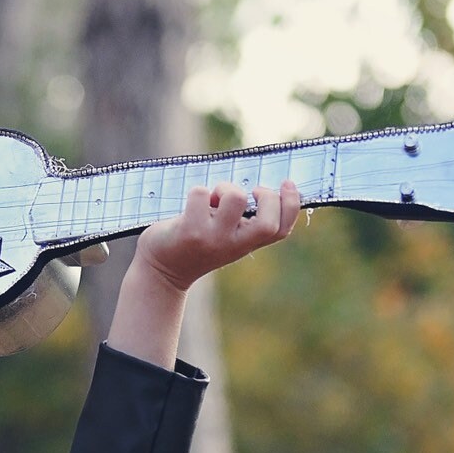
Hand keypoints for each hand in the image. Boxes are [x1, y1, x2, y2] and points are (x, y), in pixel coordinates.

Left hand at [108, 177, 300, 369]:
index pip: (281, 230)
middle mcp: (233, 244)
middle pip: (267, 222)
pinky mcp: (190, 231)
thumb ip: (242, 218)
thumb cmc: (197, 242)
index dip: (291, 204)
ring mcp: (212, 238)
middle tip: (251, 192)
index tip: (286, 183)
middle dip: (266, 197)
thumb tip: (256, 185)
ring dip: (224, 188)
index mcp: (246, 243)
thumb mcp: (225, 234)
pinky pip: (200, 194)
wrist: (161, 269)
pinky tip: (190, 207)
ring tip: (213, 198)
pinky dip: (196, 192)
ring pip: (233, 197)